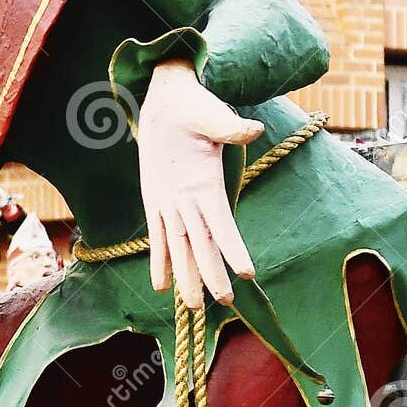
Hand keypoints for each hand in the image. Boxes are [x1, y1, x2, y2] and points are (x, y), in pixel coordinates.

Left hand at [137, 60, 260, 307]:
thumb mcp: (210, 114)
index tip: (247, 272)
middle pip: (203, 245)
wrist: (170, 99)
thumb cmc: (193, 104)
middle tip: (224, 303)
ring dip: (186, 277)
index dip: (233, 248)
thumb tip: (252, 130)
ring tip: (192, 307)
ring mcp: (173, 204)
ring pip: (181, 248)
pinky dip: (159, 260)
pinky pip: (156, 236)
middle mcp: (192, 201)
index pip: (223, 224)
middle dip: (212, 274)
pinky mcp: (154, 200)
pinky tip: (162, 286)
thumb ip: (229, 127)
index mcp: (207, 185)